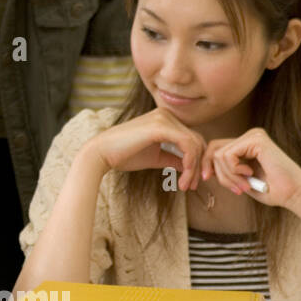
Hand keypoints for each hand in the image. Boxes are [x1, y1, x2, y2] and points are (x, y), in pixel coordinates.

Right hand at [84, 107, 205, 190]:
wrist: (101, 153)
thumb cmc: (124, 155)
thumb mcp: (156, 158)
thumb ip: (174, 158)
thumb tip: (190, 167)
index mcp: (165, 118)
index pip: (192, 138)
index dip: (196, 161)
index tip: (191, 182)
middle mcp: (166, 114)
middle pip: (197, 141)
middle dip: (198, 166)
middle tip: (191, 186)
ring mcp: (164, 118)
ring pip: (195, 144)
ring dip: (194, 168)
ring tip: (185, 186)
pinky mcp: (161, 127)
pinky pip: (187, 144)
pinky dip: (190, 163)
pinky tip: (183, 177)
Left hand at [200, 127, 300, 211]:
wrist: (295, 195)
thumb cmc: (272, 191)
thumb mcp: (240, 179)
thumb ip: (224, 169)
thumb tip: (203, 165)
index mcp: (246, 144)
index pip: (214, 149)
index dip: (207, 165)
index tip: (208, 180)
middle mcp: (250, 136)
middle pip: (214, 150)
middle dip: (219, 174)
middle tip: (236, 189)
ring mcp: (254, 135)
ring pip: (219, 155)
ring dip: (228, 176)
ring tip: (245, 186)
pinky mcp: (256, 140)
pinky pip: (227, 155)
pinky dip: (233, 171)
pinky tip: (250, 175)